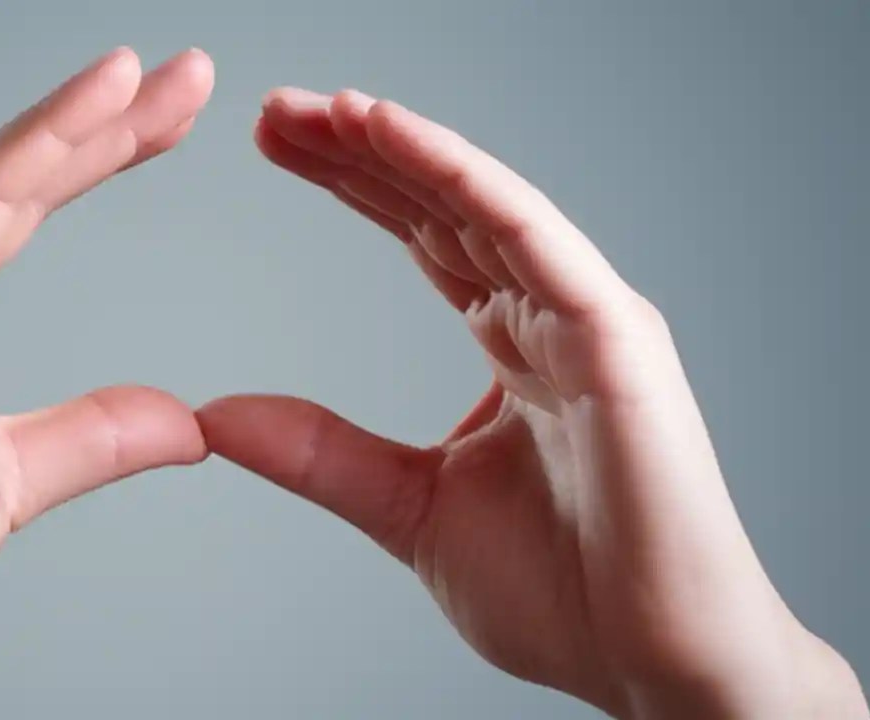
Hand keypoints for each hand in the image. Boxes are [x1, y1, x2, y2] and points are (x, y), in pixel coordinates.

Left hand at [198, 88, 867, 717]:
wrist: (653, 667)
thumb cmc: (561, 593)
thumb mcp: (407, 507)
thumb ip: (321, 453)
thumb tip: (216, 415)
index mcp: (511, 348)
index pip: (423, 240)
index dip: (353, 188)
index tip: (276, 147)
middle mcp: (551, 317)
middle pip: (443, 208)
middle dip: (360, 155)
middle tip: (279, 112)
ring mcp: (587, 320)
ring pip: (482, 205)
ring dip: (400, 147)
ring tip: (325, 108)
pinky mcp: (614, 338)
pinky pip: (528, 236)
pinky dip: (459, 177)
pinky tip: (390, 133)